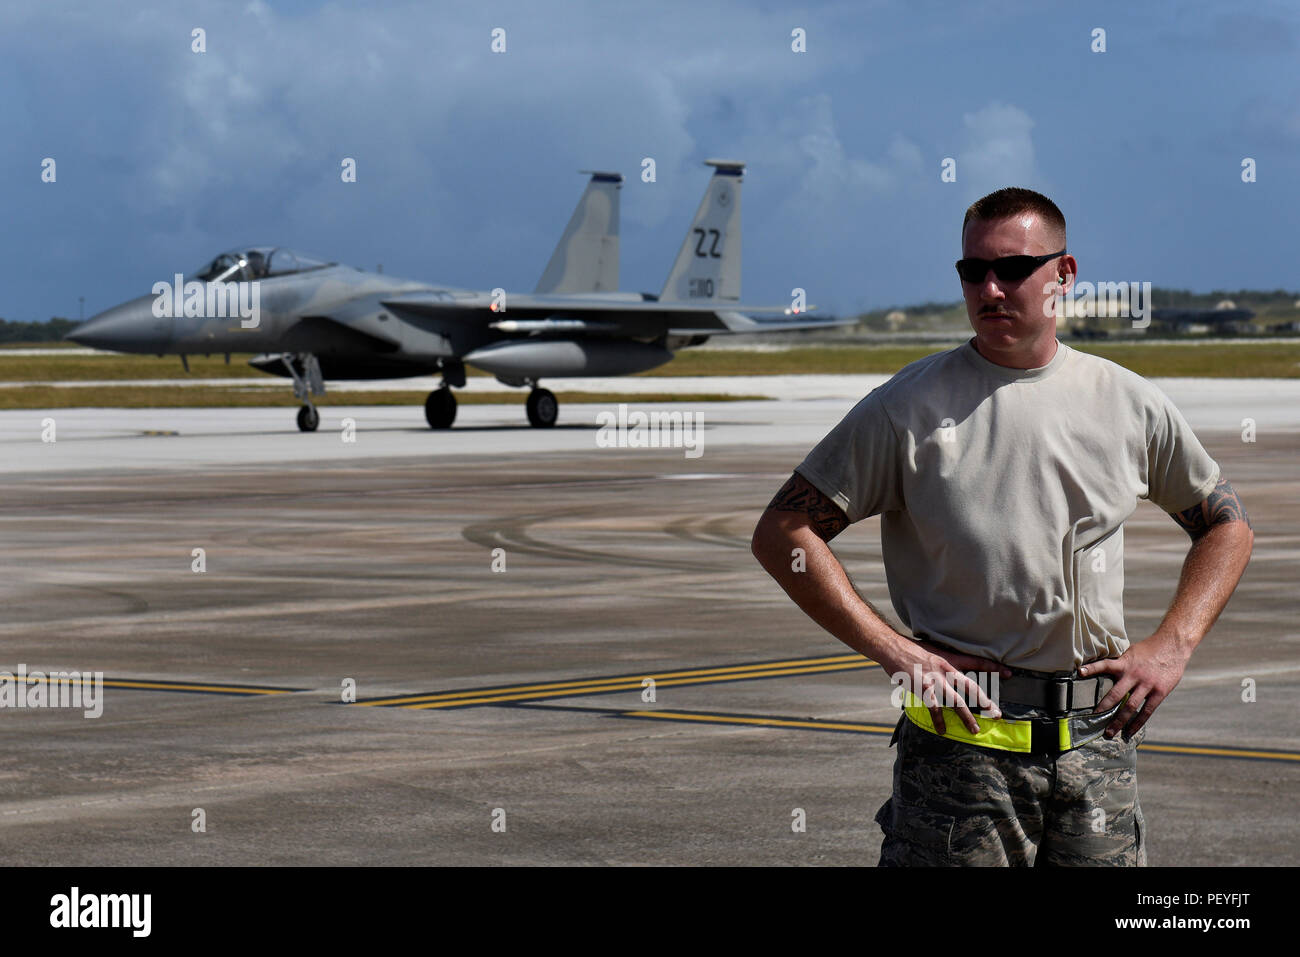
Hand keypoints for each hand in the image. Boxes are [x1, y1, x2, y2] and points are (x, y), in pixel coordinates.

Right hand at [879, 639, 1011, 735]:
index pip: (977, 662)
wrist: (893, 648)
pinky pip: (934, 708)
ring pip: (956, 701)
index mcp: (950, 659)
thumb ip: (943, 662)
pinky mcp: (923, 689)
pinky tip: (943, 730)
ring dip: (967, 717)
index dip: (993, 667)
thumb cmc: (910, 649)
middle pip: (971, 687)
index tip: (1009, 673)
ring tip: (975, 730)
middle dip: (985, 701)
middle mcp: (947, 669)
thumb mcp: (932, 651)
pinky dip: (939, 720)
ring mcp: (936, 680)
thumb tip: (950, 671)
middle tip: (997, 714)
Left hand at [1080, 633, 1191, 739]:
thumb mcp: (1131, 652)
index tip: (1079, 673)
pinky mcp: (1159, 692)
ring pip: (1130, 706)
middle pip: (1116, 695)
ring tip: (1110, 733)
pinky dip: (1138, 722)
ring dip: (1119, 721)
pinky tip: (1131, 731)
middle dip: (1103, 708)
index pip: (1105, 665)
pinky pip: (1147, 711)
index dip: (1092, 668)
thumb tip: (1106, 671)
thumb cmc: (1150, 648)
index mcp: (1125, 663)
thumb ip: (1120, 663)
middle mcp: (1134, 675)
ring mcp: (1147, 685)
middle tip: (1092, 720)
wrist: (1173, 645)